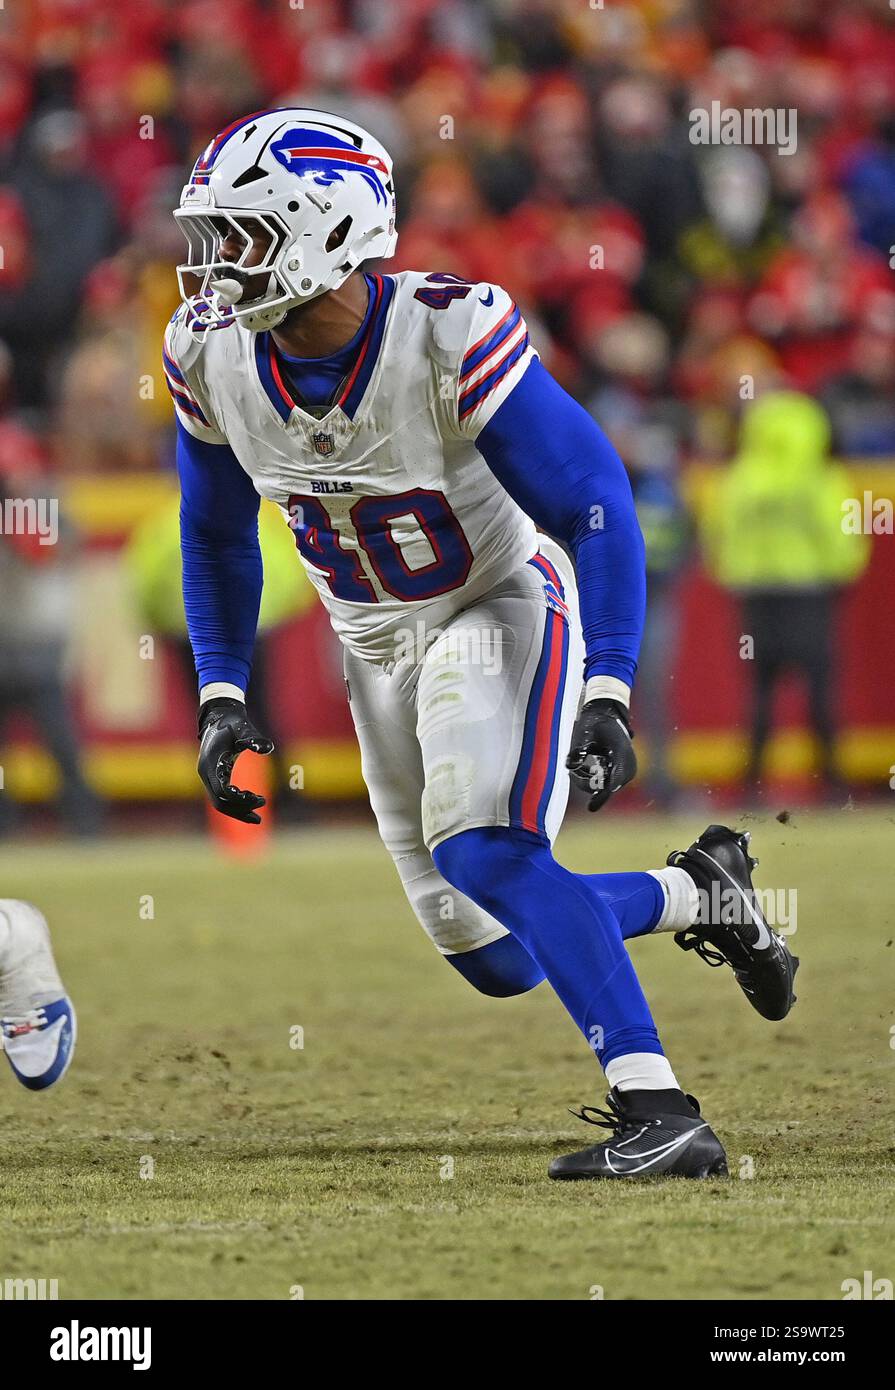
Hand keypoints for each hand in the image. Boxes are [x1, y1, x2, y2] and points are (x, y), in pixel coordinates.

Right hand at [197, 698, 273, 823]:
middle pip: (219, 802)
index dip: (241, 799)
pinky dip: (234, 804)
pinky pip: (221, 797)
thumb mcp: (242, 727)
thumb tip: (268, 747)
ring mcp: (208, 776)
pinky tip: (250, 806)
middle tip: (260, 816)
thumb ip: (253, 737)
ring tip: (257, 819)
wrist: (218, 715)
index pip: (223, 791)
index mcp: (211, 764)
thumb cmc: (231, 721)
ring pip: (219, 803)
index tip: (260, 799)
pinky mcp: (213, 776)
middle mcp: (206, 773)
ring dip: (237, 812)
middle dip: (240, 811)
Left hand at [566, 698, 636, 812]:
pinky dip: (593, 779)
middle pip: (606, 787)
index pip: (613, 780)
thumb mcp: (586, 731)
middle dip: (586, 783)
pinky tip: (585, 766)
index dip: (602, 795)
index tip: (592, 808)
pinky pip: (605, 784)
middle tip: (572, 770)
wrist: (609, 716)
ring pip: (604, 788)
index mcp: (621, 754)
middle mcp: (628, 766)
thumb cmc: (596, 722)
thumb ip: (579, 748)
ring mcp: (626, 771)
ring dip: (588, 781)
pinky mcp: (622, 774)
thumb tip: (570, 765)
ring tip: (577, 765)